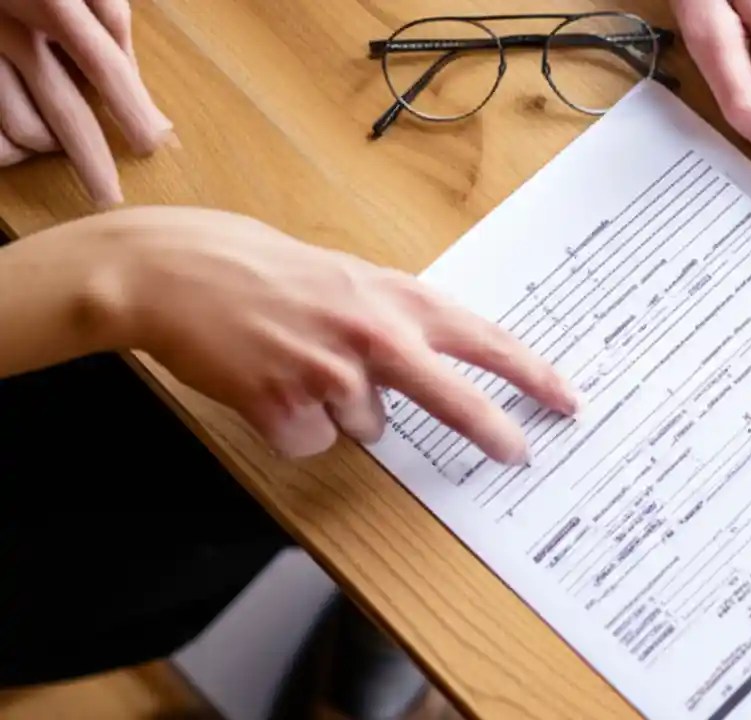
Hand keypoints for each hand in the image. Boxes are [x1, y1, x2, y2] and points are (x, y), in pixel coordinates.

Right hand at [0, 1, 171, 206]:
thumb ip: (108, 18)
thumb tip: (134, 81)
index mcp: (50, 0)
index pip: (103, 65)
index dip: (132, 108)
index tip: (153, 142)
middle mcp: (8, 28)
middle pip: (63, 112)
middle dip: (93, 163)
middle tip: (109, 198)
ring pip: (20, 129)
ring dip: (50, 148)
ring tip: (62, 144)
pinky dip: (7, 150)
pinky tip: (22, 146)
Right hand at [82, 206, 578, 462]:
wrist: (181, 270)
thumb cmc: (269, 273)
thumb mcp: (350, 280)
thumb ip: (397, 322)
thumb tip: (435, 371)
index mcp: (396, 297)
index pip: (484, 339)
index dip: (531, 373)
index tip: (567, 399)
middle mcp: (373, 332)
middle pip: (453, 398)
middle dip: (491, 430)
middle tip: (519, 454)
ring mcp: (329, 369)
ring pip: (365, 427)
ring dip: (338, 412)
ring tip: (294, 364)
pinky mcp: (285, 402)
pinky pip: (311, 442)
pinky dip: (292, 427)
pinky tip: (265, 385)